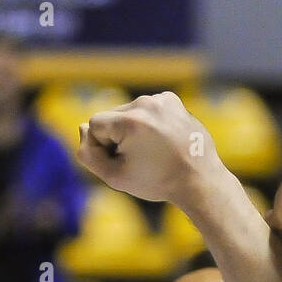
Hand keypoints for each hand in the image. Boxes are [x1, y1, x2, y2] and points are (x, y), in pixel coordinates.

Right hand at [77, 92, 224, 204]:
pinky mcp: (173, 100)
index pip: (94, 124)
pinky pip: (147, 109)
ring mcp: (162, 99)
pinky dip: (150, 123)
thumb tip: (81, 127)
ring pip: (128, 112)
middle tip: (142, 159)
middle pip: (111, 116)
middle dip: (118, 136)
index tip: (126, 161)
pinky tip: (163, 140)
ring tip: (154, 151)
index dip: (104, 146)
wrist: (200, 180)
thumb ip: (88, 154)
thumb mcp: (115, 177)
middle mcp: (146, 103)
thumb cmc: (157, 181)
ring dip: (133, 129)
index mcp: (130, 121)